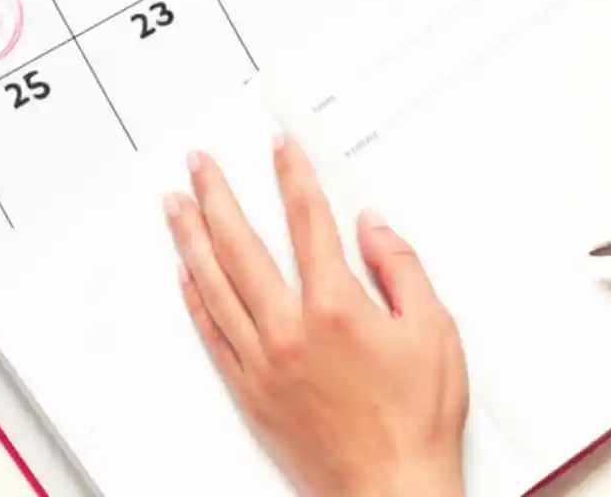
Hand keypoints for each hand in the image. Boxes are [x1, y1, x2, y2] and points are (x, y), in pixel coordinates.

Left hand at [164, 133, 467, 496]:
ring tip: (176, 204)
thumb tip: (372, 227)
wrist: (392, 489)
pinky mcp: (250, 392)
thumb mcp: (433, 330)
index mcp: (336, 308)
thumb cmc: (417, 418)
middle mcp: (290, 330)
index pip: (308, 222)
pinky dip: (194, 298)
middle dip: (219, 195)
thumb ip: (401, 268)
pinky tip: (185, 274)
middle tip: (200, 163)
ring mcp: (263, 362)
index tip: (278, 148)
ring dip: (192, 238)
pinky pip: (211, 333)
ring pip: (216, 284)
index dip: (292, 177)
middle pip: (243, 245)